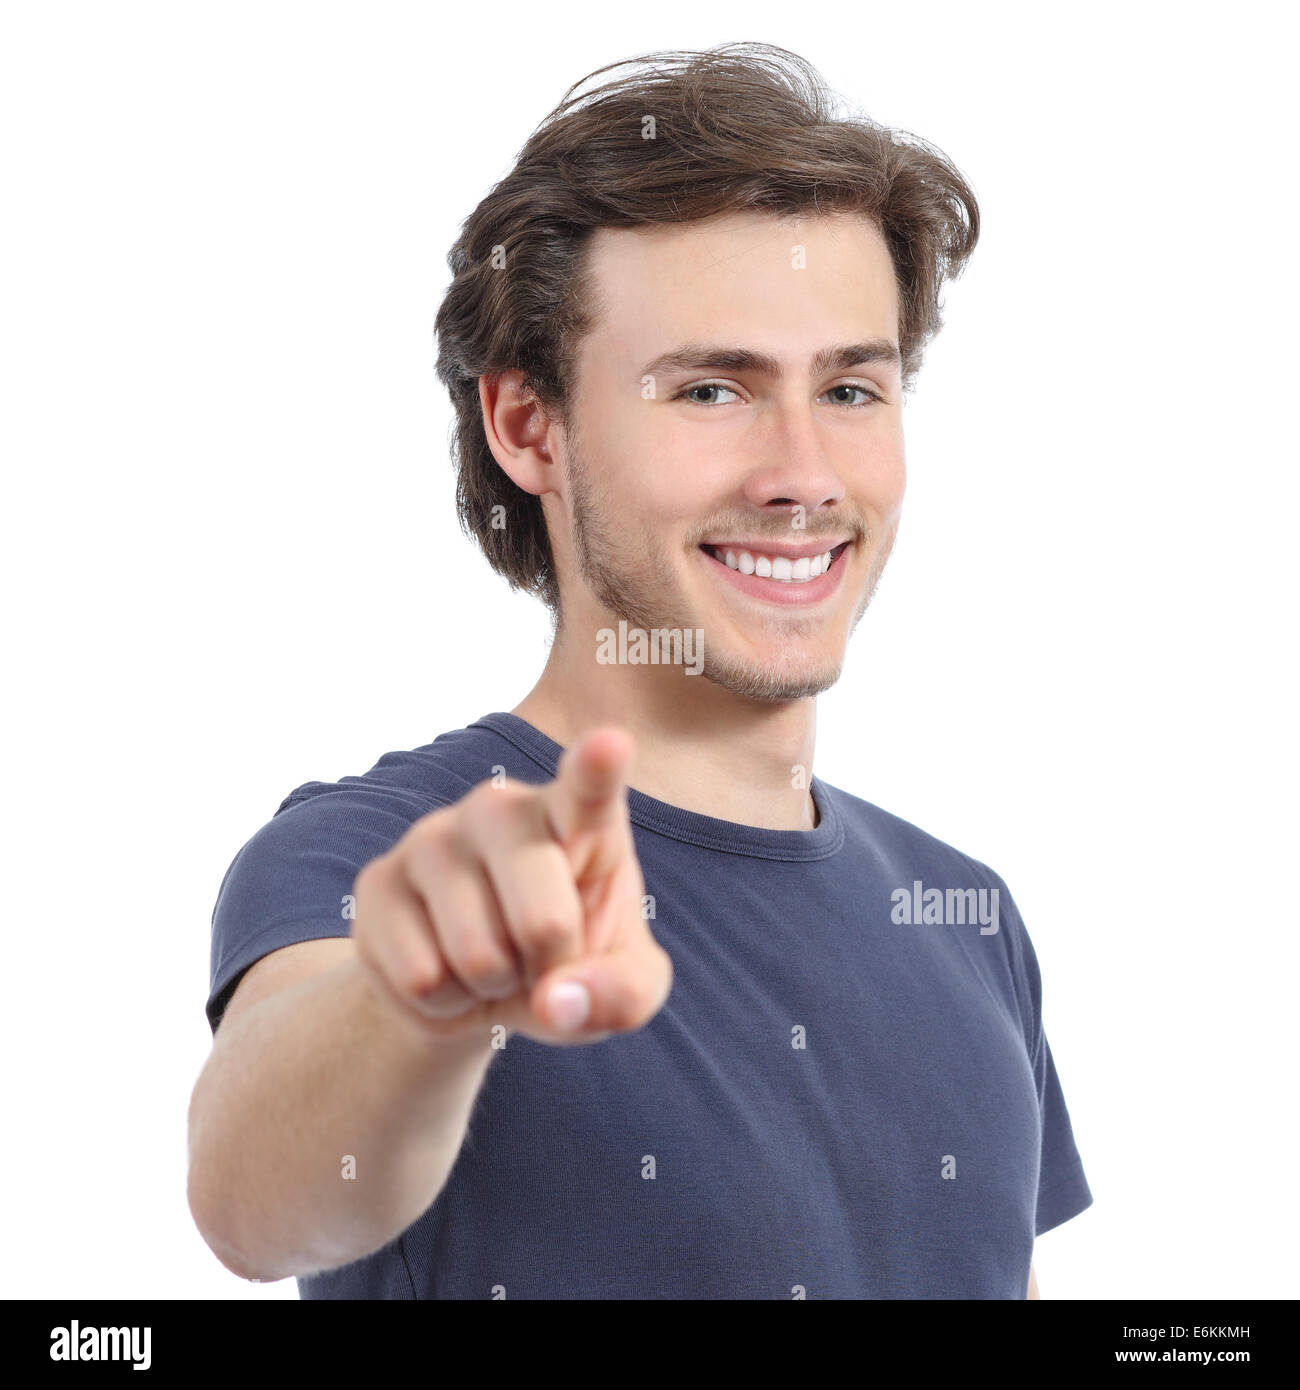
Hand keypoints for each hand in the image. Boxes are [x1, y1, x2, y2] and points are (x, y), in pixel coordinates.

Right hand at [352, 728, 670, 1045]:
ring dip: (493, 987)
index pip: (589, 786)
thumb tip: (554, 1002)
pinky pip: (421, 977)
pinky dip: (445, 1001)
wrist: (479, 981)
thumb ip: (622, 993)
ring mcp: (433, 835)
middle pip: (544, 923)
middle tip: (543, 956)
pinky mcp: (378, 880)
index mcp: (578, 816)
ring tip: (496, 960)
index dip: (597, 767)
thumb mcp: (625, 984)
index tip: (611, 745)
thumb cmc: (572, 960)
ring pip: (477, 957)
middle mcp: (501, 807)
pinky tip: (448, 970)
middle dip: (550, 969)